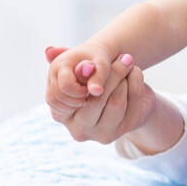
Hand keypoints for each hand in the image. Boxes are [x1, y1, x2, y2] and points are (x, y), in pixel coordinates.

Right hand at [44, 46, 158, 142]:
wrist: (126, 95)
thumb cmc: (96, 81)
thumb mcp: (83, 71)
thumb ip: (68, 64)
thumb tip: (50, 51)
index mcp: (61, 114)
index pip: (69, 94)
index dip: (83, 77)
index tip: (93, 63)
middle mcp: (79, 130)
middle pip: (95, 99)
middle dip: (110, 73)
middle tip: (123, 57)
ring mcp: (103, 133)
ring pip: (115, 101)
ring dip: (123, 77)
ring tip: (127, 63)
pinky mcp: (125, 130)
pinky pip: (134, 102)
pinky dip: (136, 82)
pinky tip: (135, 72)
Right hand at [46, 42, 117, 101]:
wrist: (93, 54)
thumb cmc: (100, 59)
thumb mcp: (102, 66)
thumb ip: (99, 78)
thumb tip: (97, 92)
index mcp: (63, 63)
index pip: (66, 86)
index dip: (80, 93)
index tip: (91, 91)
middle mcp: (53, 70)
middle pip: (56, 95)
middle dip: (74, 101)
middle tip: (88, 99)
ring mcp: (50, 79)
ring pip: (51, 101)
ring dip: (68, 106)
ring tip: (84, 101)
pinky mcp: (51, 87)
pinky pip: (52, 103)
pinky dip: (64, 108)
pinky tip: (78, 104)